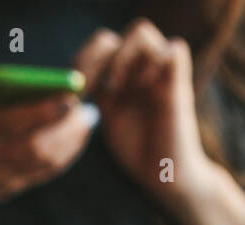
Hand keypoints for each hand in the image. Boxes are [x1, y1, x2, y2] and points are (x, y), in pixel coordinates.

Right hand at [0, 76, 95, 210]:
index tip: (68, 97)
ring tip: (87, 122)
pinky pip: (45, 173)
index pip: (10, 121)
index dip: (43, 111)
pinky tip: (77, 139)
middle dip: (64, 128)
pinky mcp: (11, 189)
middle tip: (85, 110)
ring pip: (43, 162)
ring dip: (71, 142)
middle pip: (33, 146)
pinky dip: (66, 155)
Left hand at [74, 19, 212, 210]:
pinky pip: (174, 48)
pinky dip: (157, 60)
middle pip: (111, 34)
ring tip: (118, 87)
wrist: (164, 174)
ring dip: (122, 56)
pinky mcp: (179, 82)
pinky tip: (144, 86)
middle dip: (98, 56)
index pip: (99, 44)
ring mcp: (158, 72)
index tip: (77, 90)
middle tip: (94, 87)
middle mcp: (138, 67)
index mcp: (119, 74)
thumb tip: (66, 87)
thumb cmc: (135, 150)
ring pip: (140, 31)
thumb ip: (92, 97)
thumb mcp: (105, 119)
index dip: (83, 58)